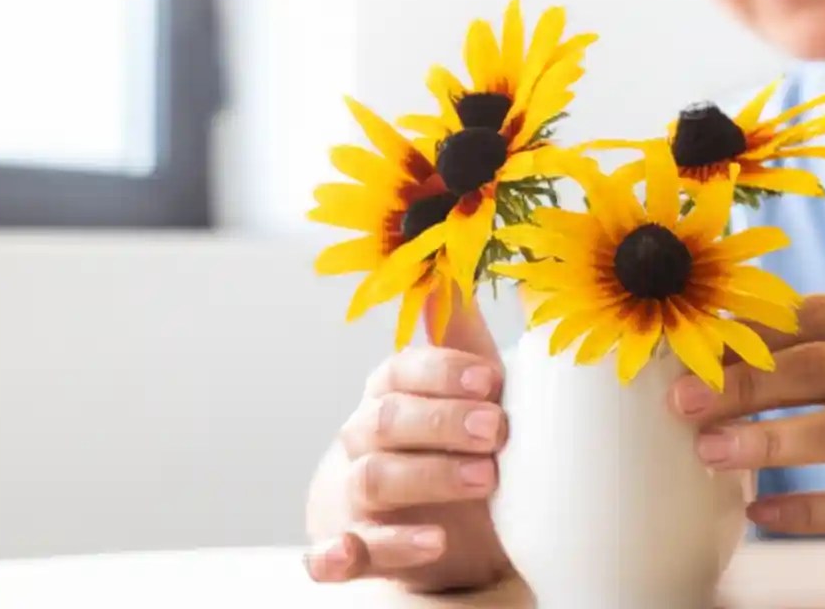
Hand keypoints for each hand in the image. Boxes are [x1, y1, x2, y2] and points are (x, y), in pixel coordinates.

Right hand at [304, 291, 511, 591]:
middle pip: (388, 419)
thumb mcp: (469, 394)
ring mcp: (352, 495)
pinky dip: (336, 555)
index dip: (445, 372)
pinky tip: (354, 554)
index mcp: (393, 392)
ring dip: (427, 478)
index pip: (404, 369)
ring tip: (483, 481)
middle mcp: (364, 438)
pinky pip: (327, 554)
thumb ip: (462, 340)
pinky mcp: (346, 549)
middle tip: (497, 432)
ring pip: (374, 479)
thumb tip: (454, 268)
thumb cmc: (453, 446)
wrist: (433, 527)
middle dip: (444, 423)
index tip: (491, 380)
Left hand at [669, 295, 824, 545]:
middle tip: (681, 402)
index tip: (690, 350)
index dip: (744, 332)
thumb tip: (745, 348)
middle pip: (816, 367)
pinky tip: (764, 515)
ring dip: (766, 440)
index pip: (810, 316)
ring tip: (709, 452)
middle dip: (740, 382)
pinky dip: (809, 511)